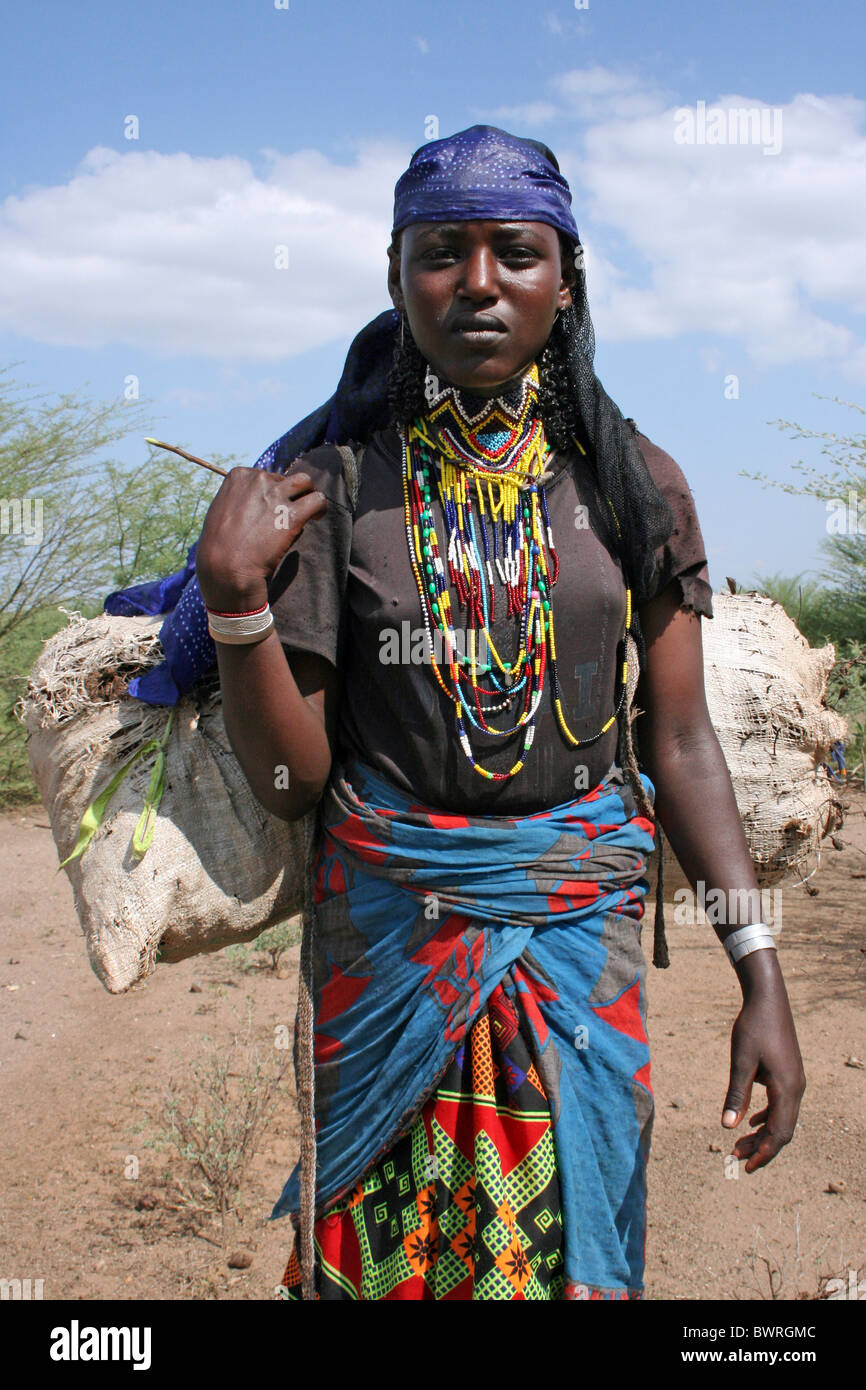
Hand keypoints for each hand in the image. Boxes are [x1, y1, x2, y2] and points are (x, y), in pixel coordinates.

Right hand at [195, 467, 327, 610]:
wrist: (224, 567)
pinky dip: (321, 507)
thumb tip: (257, 504)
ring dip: (308, 494)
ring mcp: (276, 495)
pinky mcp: (293, 514)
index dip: (271, 492)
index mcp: (239, 476)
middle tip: (288, 515)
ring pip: (305, 482)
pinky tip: (317, 517)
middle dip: (288, 495)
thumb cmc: (218, 547)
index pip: (265, 476)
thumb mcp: (221, 512)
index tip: (272, 507)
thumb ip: (239, 501)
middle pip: (285, 480)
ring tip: (309, 511)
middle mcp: (258, 480)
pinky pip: (318, 500)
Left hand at [721, 953, 805, 1172]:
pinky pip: (781, 1105)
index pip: (779, 1133)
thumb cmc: (754, 1027)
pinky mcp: (789, 1074)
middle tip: (735, 1158)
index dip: (763, 1153)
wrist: (768, 999)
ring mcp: (794, 1081)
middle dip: (761, 1147)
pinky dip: (767, 1117)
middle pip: (782, 1130)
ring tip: (739, 1144)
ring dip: (762, 1133)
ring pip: (782, 1118)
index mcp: (787, 1089)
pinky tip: (751, 1121)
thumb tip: (728, 1127)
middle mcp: (796, 1089)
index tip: (745, 1167)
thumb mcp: (741, 1061)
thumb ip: (736, 1094)